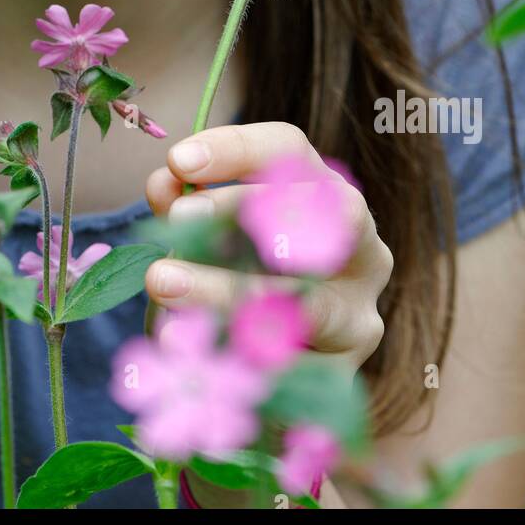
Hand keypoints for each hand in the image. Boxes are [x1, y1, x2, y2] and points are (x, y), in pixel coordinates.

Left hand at [144, 121, 393, 374]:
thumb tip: (164, 184)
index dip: (237, 149)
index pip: (292, 152)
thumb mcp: (206, 240)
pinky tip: (179, 341)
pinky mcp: (342, 375)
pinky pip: (288, 363)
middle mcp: (362, 250)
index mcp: (326, 196)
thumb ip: (187, 210)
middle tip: (179, 219)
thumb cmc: (235, 282)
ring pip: (307, 299)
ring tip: (163, 283)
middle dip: (245, 210)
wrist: (258, 374)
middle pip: (325, 210)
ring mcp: (359, 316)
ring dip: (226, 289)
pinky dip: (229, 350)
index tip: (178, 161)